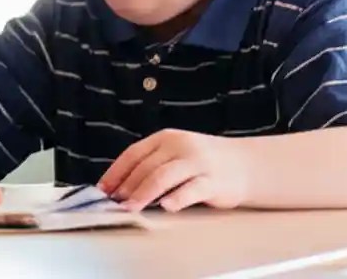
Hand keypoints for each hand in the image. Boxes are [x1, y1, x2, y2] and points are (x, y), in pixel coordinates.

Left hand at [97, 129, 249, 212]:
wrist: (244, 164)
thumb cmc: (202, 163)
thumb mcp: (175, 155)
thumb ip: (151, 165)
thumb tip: (118, 188)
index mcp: (166, 138)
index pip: (133, 154)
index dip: (115, 172)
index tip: (102, 190)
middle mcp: (180, 146)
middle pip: (146, 167)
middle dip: (126, 187)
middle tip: (113, 204)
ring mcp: (197, 162)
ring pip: (163, 176)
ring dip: (143, 193)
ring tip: (129, 208)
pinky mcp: (213, 181)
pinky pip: (191, 189)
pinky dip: (176, 198)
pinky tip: (165, 206)